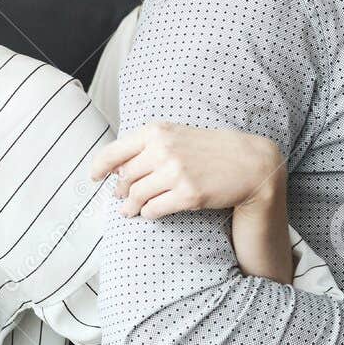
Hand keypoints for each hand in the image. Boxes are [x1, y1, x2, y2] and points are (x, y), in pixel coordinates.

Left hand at [90, 122, 285, 218]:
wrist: (250, 163)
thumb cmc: (211, 149)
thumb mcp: (177, 135)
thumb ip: (147, 146)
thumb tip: (117, 168)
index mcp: (157, 132)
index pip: (115, 151)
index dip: (99, 167)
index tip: (93, 177)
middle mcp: (163, 150)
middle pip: (125, 178)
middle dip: (119, 191)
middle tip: (120, 198)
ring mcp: (176, 173)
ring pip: (136, 196)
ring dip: (130, 206)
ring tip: (130, 210)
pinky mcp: (188, 195)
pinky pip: (154, 209)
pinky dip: (149, 213)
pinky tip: (151, 212)